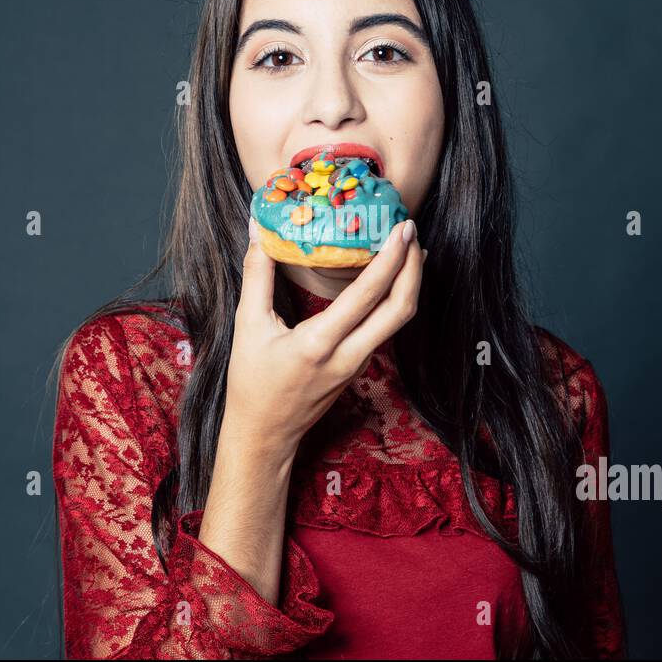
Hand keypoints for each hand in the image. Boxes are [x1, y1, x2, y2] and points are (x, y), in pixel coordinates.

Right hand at [221, 216, 424, 460]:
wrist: (265, 434)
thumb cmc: (252, 382)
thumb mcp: (247, 325)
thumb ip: (256, 274)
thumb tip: (257, 227)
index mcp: (320, 344)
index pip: (368, 295)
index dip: (392, 259)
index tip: (402, 228)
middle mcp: (349, 355)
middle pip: (401, 309)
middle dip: (414, 266)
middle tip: (411, 230)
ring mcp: (359, 363)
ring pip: (399, 319)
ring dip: (409, 281)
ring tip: (407, 246)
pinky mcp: (359, 365)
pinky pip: (386, 327)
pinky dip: (394, 297)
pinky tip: (389, 277)